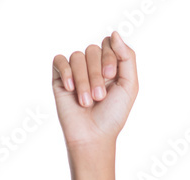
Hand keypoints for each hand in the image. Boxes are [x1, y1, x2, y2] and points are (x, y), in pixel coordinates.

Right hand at [51, 31, 137, 150]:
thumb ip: (128, 58)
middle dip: (97, 74)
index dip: (109, 56)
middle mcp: (93, 66)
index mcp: (111, 65)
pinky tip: (70, 89)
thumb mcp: (130, 86)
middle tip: (100, 97)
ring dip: (83, 81)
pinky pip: (59, 60)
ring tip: (86, 102)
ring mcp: (76, 71)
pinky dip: (66, 73)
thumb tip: (115, 33)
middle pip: (92, 50)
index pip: (108, 43)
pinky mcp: (60, 78)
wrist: (93, 136)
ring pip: (77, 57)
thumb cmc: (112, 115)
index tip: (111, 76)